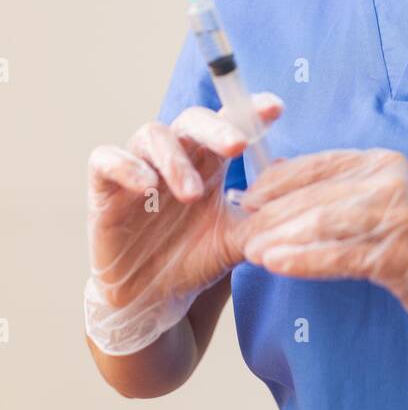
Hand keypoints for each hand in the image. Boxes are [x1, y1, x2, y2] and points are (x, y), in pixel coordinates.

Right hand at [85, 93, 283, 354]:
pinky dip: (125, 166)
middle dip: (216, 127)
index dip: (249, 111)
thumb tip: (301, 189)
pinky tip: (147, 186)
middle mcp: (174, 157)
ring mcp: (138, 169)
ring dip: (175, 159)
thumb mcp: (236, 240)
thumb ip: (264, 218)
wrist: (151, 301)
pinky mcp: (104, 189)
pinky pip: (105, 160)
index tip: (276, 108)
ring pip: (152, 135)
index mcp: (208, 162)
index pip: (228, 123)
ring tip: (193, 193)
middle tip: (239, 145)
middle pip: (191, 120)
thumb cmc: (194, 261)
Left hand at [236, 148, 407, 348]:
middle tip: (240, 230)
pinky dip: (303, 260)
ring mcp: (399, 216)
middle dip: (272, 215)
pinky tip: (277, 265)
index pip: (319, 163)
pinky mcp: (401, 254)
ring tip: (251, 250)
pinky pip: (340, 256)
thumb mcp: (379, 203)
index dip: (278, 180)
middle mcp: (391, 180)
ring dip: (281, 238)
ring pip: (324, 223)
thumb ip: (336, 190)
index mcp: (382, 162)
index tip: (246, 197)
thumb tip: (274, 181)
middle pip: (316, 194)